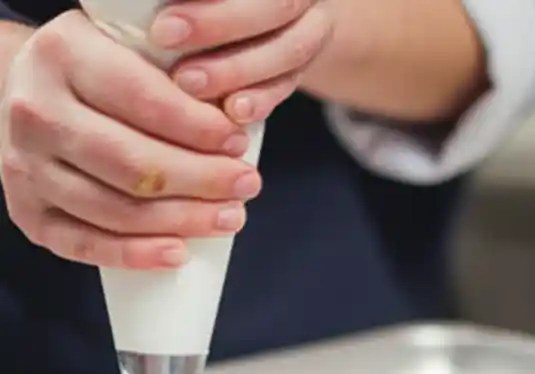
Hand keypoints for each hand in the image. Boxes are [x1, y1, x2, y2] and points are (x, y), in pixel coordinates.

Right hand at [0, 12, 260, 269]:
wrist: (25, 92)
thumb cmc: (97, 73)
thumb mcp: (132, 49)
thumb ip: (176, 77)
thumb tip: (237, 124)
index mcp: (65, 56)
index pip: (143, 99)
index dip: (199, 128)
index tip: (238, 142)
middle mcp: (38, 113)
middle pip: (133, 163)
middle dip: (202, 179)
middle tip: (246, 184)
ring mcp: (26, 166)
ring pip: (114, 208)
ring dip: (182, 220)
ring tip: (230, 217)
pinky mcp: (28, 212)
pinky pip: (82, 243)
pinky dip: (134, 254)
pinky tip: (178, 253)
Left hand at [155, 0, 333, 123]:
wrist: (249, 17)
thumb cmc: (197, 1)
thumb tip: (130, 1)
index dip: (216, 1)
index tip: (164, 13)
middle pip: (277, 3)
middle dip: (219, 21)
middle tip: (163, 35)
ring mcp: (312, 29)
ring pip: (291, 50)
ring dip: (236, 68)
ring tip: (187, 82)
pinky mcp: (303, 68)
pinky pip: (289, 85)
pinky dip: (260, 99)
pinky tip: (233, 110)